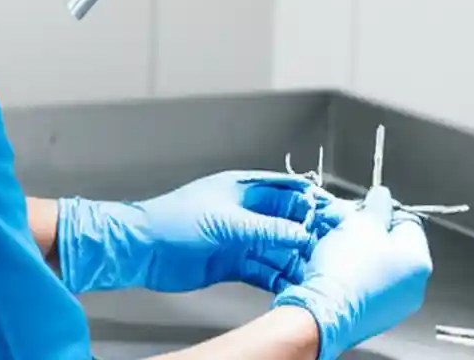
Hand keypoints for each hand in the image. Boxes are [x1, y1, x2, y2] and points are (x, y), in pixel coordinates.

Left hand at [58, 171, 335, 294]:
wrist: (141, 250)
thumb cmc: (173, 222)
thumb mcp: (226, 222)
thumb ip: (266, 229)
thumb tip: (300, 233)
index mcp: (242, 188)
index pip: (286, 190)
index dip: (309, 201)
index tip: (331, 214)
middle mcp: (244, 212)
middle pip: (286, 221)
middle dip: (307, 234)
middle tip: (329, 249)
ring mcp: (239, 238)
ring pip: (276, 248)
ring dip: (293, 260)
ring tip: (315, 273)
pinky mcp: (232, 263)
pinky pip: (262, 269)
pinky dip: (277, 277)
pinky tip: (292, 285)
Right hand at [272, 187, 432, 359]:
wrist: (323, 313)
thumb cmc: (346, 270)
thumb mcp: (362, 223)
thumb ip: (377, 205)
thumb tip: (382, 195)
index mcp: (419, 261)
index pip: (407, 221)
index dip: (382, 211)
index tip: (362, 210)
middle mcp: (414, 287)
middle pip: (393, 245)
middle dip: (369, 233)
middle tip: (347, 229)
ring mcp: (395, 306)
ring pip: (379, 266)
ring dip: (360, 254)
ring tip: (338, 250)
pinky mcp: (374, 318)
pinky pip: (368, 287)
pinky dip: (354, 277)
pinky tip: (337, 272)